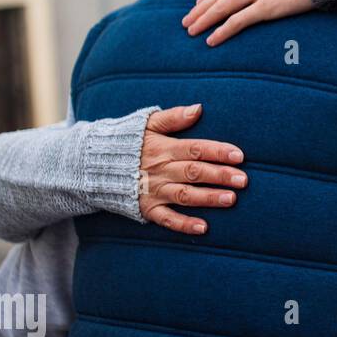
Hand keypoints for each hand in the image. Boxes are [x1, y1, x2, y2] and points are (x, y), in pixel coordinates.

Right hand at [139, 104, 246, 234]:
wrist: (93, 164)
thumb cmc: (128, 141)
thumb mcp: (147, 123)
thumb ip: (173, 117)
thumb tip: (198, 108)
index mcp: (163, 148)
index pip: (195, 149)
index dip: (217, 151)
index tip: (239, 155)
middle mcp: (160, 170)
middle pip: (194, 172)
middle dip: (220, 176)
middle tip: (243, 180)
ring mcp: (153, 191)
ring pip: (184, 195)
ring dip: (208, 198)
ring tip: (231, 199)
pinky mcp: (146, 208)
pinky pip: (166, 219)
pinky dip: (183, 224)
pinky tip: (203, 228)